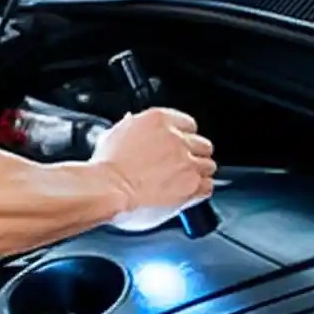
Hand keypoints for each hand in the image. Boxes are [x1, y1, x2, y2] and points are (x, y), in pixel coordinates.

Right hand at [91, 108, 215, 231]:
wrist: (106, 189)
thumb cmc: (105, 167)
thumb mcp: (114, 134)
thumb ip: (132, 128)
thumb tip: (134, 125)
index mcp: (159, 120)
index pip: (188, 124)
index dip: (183, 137)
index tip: (178, 146)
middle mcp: (177, 138)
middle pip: (203, 145)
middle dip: (194, 156)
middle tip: (180, 167)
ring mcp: (187, 162)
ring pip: (208, 166)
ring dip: (198, 174)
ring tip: (183, 183)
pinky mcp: (191, 185)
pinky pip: (208, 187)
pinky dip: (199, 192)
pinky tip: (187, 194)